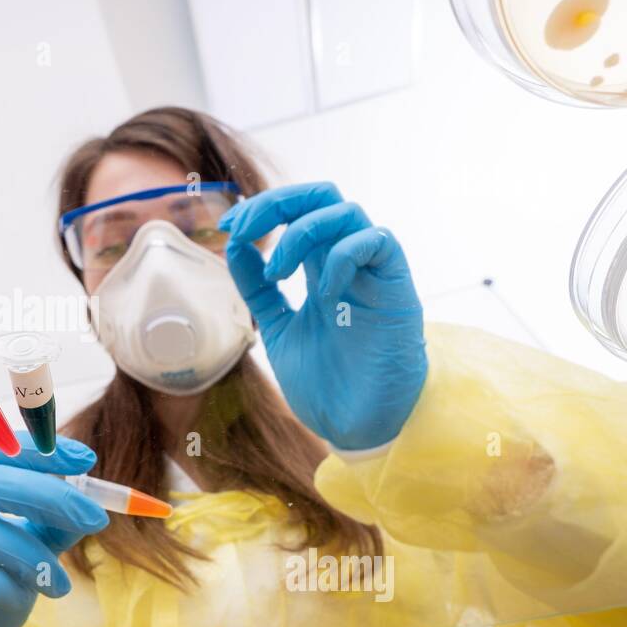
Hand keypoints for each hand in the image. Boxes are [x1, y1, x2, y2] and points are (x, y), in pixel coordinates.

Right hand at [0, 432, 107, 626]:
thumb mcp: (31, 554)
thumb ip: (54, 526)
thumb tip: (92, 503)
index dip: (36, 450)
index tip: (86, 459)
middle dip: (47, 495)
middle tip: (95, 519)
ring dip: (32, 556)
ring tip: (61, 584)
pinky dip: (1, 586)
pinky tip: (18, 601)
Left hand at [220, 182, 426, 450]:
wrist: (356, 429)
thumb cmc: (325, 384)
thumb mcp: (278, 328)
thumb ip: (258, 289)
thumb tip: (235, 245)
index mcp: (320, 269)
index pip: (297, 213)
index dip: (261, 209)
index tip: (228, 226)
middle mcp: (348, 264)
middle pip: (322, 197)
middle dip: (278, 202)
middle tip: (245, 229)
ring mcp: (374, 275)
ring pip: (348, 211)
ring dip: (302, 232)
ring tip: (278, 273)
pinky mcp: (398, 291)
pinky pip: (378, 241)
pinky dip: (342, 255)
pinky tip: (322, 290)